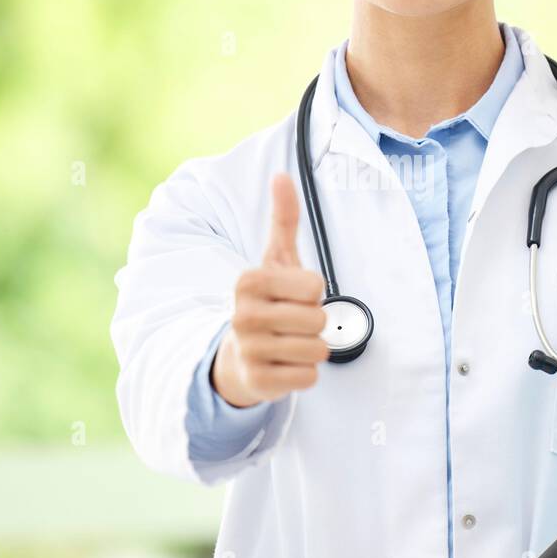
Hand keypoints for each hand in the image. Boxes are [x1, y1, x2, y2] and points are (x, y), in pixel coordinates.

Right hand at [211, 173, 329, 406]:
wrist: (238, 355)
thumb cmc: (267, 301)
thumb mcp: (276, 259)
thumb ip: (284, 218)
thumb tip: (281, 175)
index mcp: (249, 281)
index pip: (314, 287)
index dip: (313, 293)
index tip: (293, 295)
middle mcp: (242, 315)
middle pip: (318, 320)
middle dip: (314, 323)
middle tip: (292, 323)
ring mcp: (248, 351)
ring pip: (317, 351)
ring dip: (312, 349)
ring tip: (289, 343)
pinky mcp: (258, 382)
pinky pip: (308, 377)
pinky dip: (304, 373)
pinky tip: (285, 365)